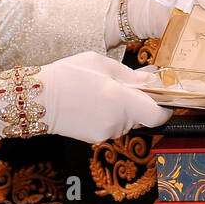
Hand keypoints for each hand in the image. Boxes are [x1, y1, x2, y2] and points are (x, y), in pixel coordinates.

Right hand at [38, 52, 170, 142]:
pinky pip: (113, 126)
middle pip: (143, 117)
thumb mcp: (102, 64)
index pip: (158, 115)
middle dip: (140, 102)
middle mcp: (117, 121)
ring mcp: (106, 132)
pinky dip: (110, 115)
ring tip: (104, 91)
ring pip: (128, 122)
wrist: (38, 98)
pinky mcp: (96, 139)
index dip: (166, 108)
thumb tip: (152, 81)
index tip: (164, 98)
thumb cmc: (68, 75)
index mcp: (121, 99)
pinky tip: (94, 102)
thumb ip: (131, 76)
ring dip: (124, 109)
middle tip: (127, 85)